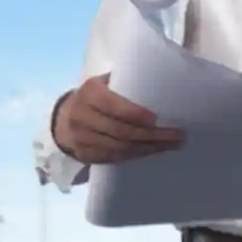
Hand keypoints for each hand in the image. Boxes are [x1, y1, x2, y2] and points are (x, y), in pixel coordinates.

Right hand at [53, 73, 184, 163]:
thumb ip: (124, 84)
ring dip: (148, 148)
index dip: (134, 114)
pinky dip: (137, 155)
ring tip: (172, 145)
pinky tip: (153, 151)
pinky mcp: (85, 155)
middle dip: (151, 135)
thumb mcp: (103, 83)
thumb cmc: (94, 97)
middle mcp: (82, 116)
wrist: (64, 119)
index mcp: (89, 93)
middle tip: (177, 136)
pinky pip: (115, 158)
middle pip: (120, 131)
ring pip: (120, 148)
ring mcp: (82, 139)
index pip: (112, 105)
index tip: (156, 119)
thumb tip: (163, 84)